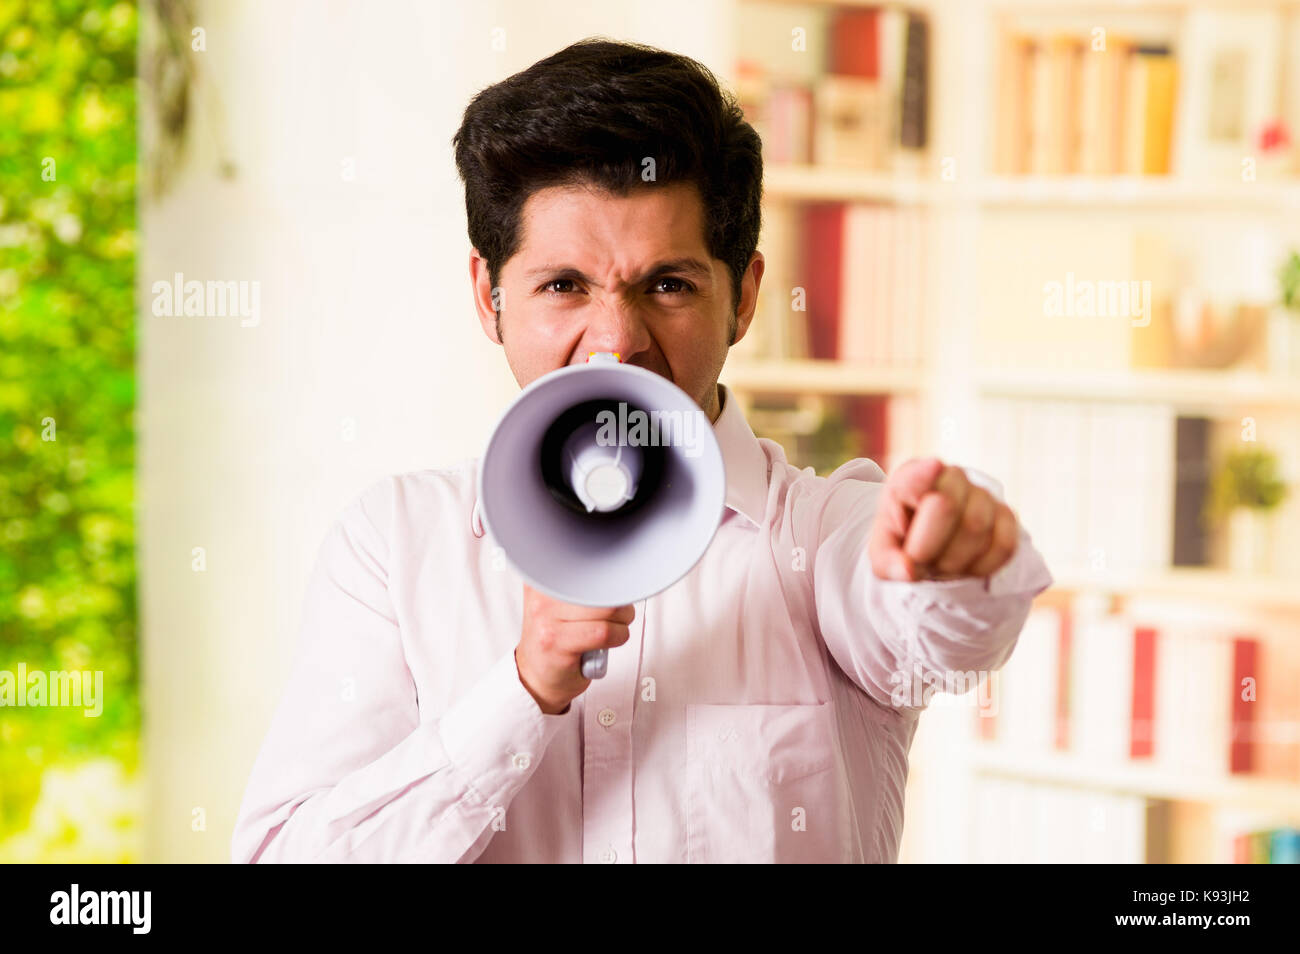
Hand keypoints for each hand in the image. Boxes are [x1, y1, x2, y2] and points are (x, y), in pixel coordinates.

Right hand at [515, 584, 634, 714]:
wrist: (534, 678)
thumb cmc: (556, 642)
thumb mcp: (563, 606)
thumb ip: (587, 589)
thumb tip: (623, 578)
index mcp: (545, 579)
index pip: (592, 566)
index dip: (611, 581)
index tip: (615, 593)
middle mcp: (542, 594)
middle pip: (604, 586)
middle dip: (620, 605)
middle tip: (614, 617)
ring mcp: (547, 617)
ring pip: (608, 608)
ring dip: (620, 623)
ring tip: (608, 631)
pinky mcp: (556, 640)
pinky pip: (603, 632)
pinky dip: (616, 638)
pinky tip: (606, 644)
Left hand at [868, 457, 1017, 582]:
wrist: (932, 549)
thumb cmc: (903, 547)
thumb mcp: (884, 556)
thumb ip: (889, 562)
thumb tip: (909, 571)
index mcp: (910, 478)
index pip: (917, 474)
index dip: (923, 476)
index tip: (934, 467)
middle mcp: (950, 477)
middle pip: (947, 504)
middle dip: (929, 546)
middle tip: (920, 561)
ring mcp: (982, 495)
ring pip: (976, 526)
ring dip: (954, 560)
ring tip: (939, 566)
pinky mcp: (1006, 516)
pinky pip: (1003, 545)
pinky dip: (981, 566)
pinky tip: (965, 568)